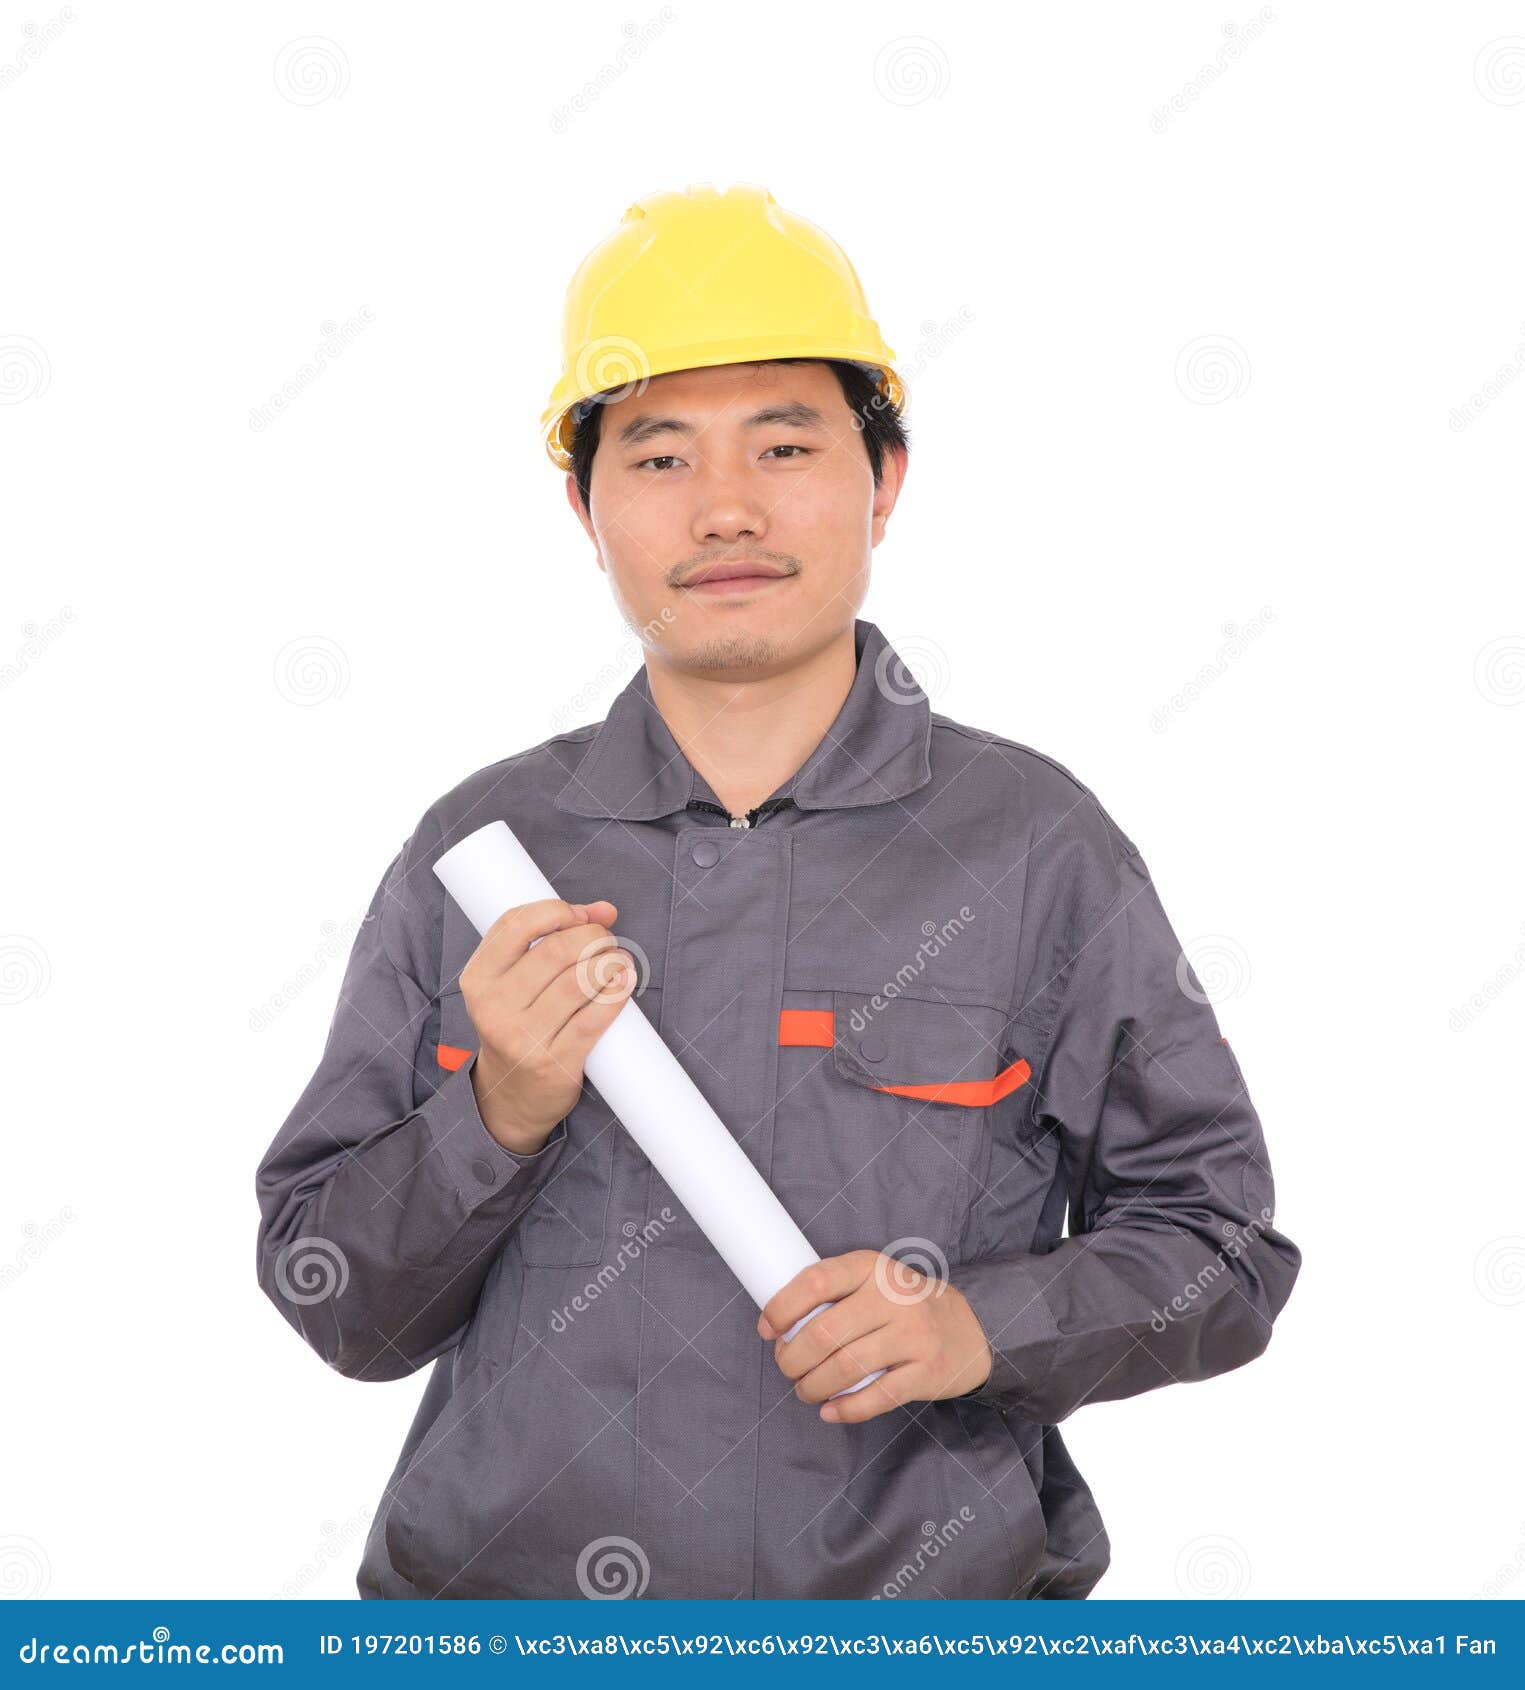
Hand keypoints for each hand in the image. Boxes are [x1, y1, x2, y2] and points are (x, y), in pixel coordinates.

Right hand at [459, 896, 634, 1153]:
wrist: (511, 1095)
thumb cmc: (518, 1022)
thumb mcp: (514, 979)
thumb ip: (549, 936)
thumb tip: (604, 910)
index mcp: (479, 978)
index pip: (515, 924)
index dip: (556, 910)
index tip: (579, 916)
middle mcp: (495, 1007)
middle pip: (554, 951)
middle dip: (592, 936)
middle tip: (606, 941)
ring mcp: (523, 1038)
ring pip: (577, 982)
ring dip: (608, 962)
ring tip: (617, 960)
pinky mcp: (555, 1062)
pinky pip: (593, 1019)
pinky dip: (616, 994)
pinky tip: (625, 982)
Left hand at [757, 1249, 993, 1422]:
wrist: (970, 1326)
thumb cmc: (903, 1305)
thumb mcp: (872, 1280)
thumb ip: (835, 1293)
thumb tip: (779, 1325)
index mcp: (871, 1268)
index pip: (816, 1281)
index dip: (783, 1308)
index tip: (768, 1329)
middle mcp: (893, 1298)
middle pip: (825, 1333)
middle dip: (793, 1358)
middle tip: (787, 1367)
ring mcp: (914, 1335)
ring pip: (846, 1368)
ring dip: (813, 1386)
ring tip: (806, 1390)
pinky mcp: (928, 1371)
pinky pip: (878, 1396)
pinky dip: (846, 1409)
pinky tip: (830, 1411)